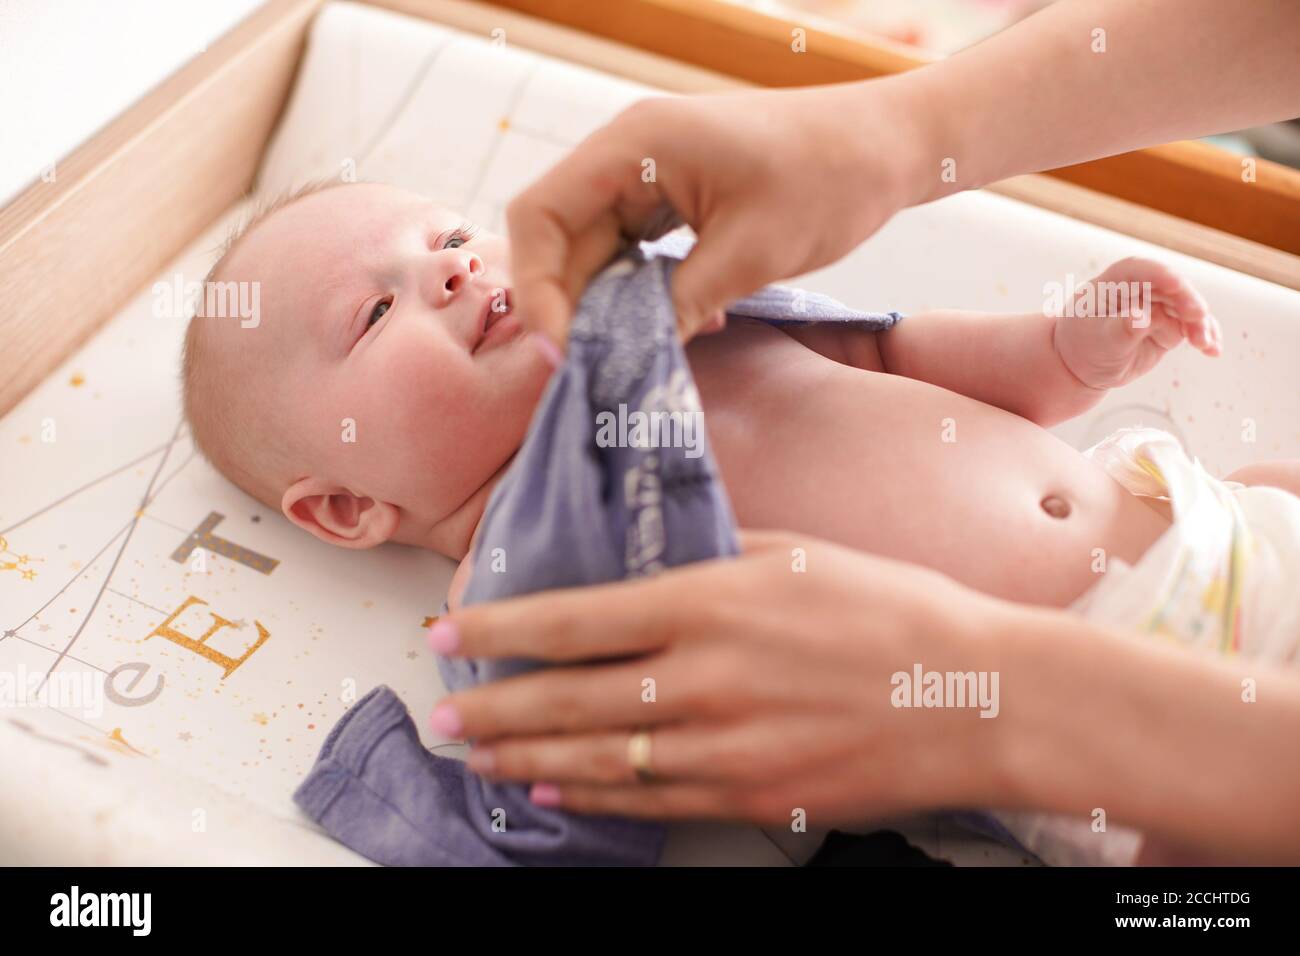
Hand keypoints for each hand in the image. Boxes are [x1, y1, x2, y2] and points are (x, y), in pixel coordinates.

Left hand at [427, 531, 1013, 825]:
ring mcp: (724, 747)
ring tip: (478, 756)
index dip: (498, 629)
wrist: (977, 695)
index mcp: (709, 601)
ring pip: (595, 760)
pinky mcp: (750, 796)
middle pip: (567, 699)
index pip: (572, 618)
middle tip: (443, 712)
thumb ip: (709, 557)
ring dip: (526, 759)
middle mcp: (703, 677)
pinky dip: (592, 800)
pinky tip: (555, 794)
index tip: (448, 633)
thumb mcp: (793, 553)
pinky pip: (649, 802)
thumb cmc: (891, 607)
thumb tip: (642, 565)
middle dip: (492, 706)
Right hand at [505, 79, 932, 351]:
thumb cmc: (828, 179)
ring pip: (593, 250)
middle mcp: (628, 153)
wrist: (887, 148)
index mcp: (634, 146)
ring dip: (604, 305)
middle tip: (589, 369)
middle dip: (568, 306)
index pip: (541, 216)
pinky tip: (672, 325)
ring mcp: (648, 174)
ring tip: (626, 356)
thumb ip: (680, 304)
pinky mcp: (671, 196)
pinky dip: (639, 293)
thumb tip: (627, 358)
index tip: (562, 350)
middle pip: (559, 237)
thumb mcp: (751, 253)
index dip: (536, 288)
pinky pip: (631, 251)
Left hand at [1052, 257, 1220, 389]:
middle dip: (1188, 301)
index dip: (1159, 275)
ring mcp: (1159, 307)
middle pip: (1172, 288)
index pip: (1139, 270)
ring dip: (1200, 323)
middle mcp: (1142, 289)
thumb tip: (1142, 318)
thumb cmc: (1083, 346)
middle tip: (1199, 316)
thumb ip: (1121, 328)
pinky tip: (1213, 350)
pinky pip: (1192, 327)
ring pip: (1187, 308)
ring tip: (1204, 344)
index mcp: (1115, 281)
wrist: (1082, 366)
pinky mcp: (1170, 325)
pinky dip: (1204, 336)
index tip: (1177, 284)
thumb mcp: (1099, 340)